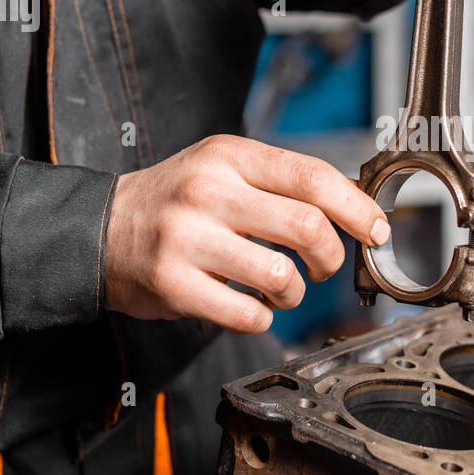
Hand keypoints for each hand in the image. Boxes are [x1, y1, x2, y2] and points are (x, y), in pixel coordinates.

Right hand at [104, 135, 389, 332]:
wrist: (98, 229)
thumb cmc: (174, 201)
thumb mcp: (223, 168)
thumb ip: (280, 181)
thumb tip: (354, 204)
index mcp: (230, 157)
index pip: (313, 177)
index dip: (357, 208)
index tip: (376, 230)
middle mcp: (209, 192)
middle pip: (308, 227)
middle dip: (332, 257)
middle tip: (325, 266)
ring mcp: (188, 239)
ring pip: (282, 276)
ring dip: (296, 293)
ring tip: (282, 290)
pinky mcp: (173, 284)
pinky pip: (247, 314)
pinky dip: (263, 318)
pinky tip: (252, 307)